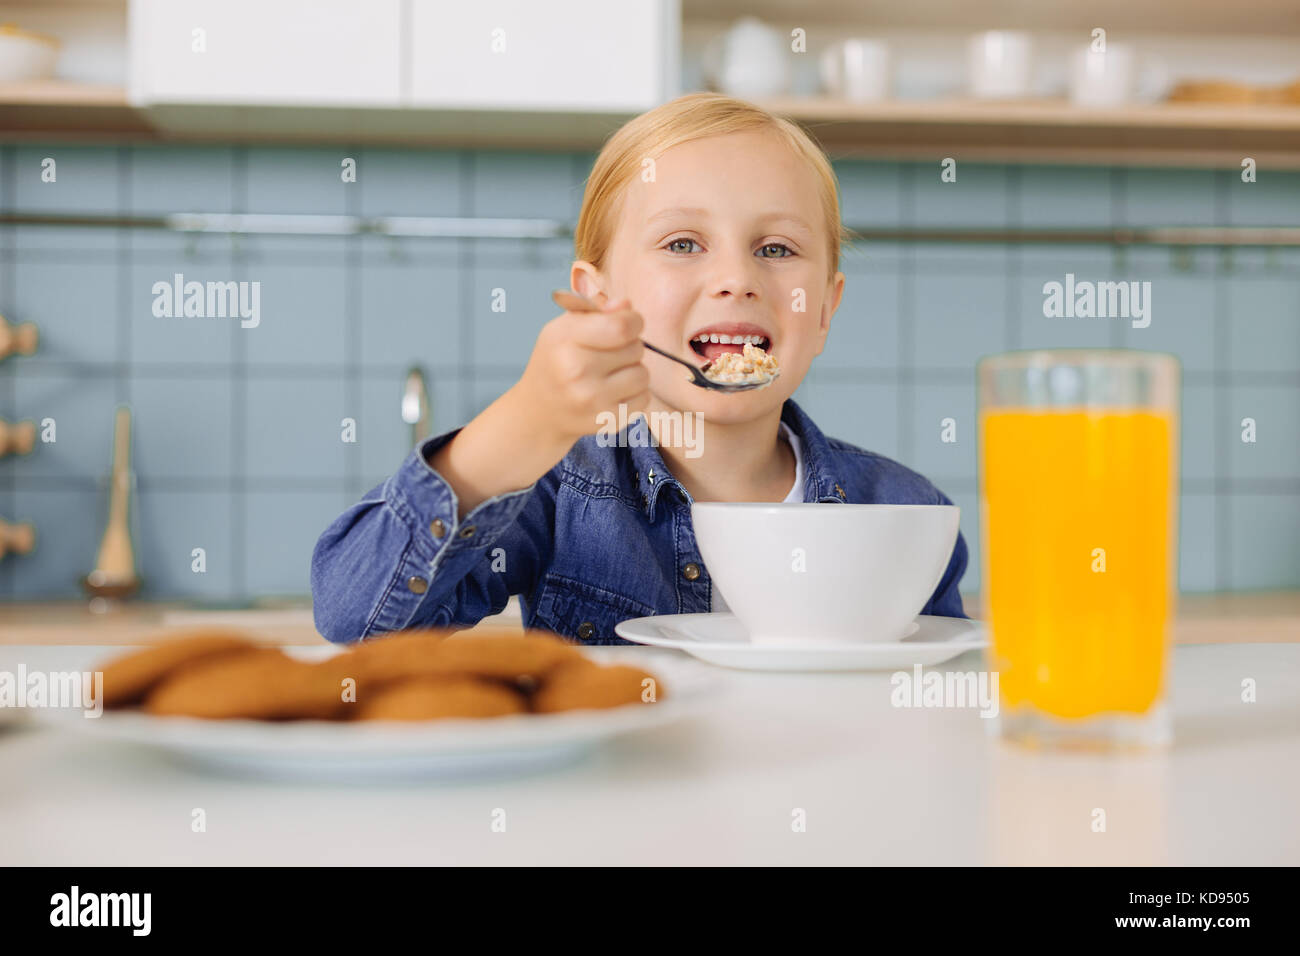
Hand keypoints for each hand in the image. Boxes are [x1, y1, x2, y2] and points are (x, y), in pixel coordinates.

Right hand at [511, 293, 649, 446]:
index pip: (622, 326)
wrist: (539, 412)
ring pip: (643, 375)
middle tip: (608, 354)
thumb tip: (627, 306)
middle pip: (636, 348)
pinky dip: (634, 394)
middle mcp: (576, 370)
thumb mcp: (565, 328)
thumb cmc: (556, 362)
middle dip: (629, 347)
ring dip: (633, 371)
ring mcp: (592, 399)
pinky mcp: (606, 420)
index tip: (627, 325)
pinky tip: (613, 392)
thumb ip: (597, 312)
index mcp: (565, 340)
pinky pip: (643, 398)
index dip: (633, 321)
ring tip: (611, 374)